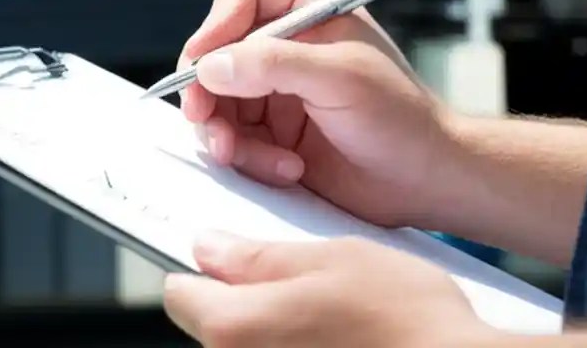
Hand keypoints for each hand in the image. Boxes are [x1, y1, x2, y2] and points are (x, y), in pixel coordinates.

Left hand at [163, 231, 497, 347]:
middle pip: (215, 326)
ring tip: (332, 317)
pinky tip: (343, 341)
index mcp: (234, 327)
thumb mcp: (330, 259)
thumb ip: (257, 257)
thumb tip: (209, 248)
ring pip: (253, 346)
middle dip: (245, 301)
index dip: (203, 270)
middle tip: (300, 285)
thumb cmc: (407, 321)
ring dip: (278, 330)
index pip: (179, 294)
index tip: (226, 261)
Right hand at [178, 0, 458, 227]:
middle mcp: (284, 45)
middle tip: (203, 116)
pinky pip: (232, 138)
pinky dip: (247, 157)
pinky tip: (287, 170)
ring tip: (245, 155)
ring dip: (225, 132)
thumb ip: (272, 65)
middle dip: (206, 88)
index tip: (205, 60)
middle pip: (214, 49)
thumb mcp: (339, 79)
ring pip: (214, 100)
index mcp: (308, 10)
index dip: (217, 20)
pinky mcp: (271, 133)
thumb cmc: (400, 119)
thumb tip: (210, 65)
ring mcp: (274, 90)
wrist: (425, 182)